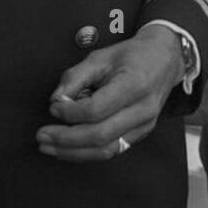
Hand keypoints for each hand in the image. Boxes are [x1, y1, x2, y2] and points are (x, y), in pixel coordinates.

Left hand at [36, 22, 183, 162]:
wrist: (165, 59)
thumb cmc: (134, 55)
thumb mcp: (102, 56)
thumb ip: (75, 77)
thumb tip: (56, 101)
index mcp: (134, 84)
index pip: (96, 110)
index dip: (69, 113)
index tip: (53, 107)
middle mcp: (143, 109)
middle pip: (99, 135)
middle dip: (65, 139)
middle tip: (42, 135)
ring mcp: (144, 125)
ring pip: (106, 150)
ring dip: (73, 152)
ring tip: (50, 146)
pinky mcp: (141, 133)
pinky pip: (112, 150)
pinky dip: (87, 152)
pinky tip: (69, 148)